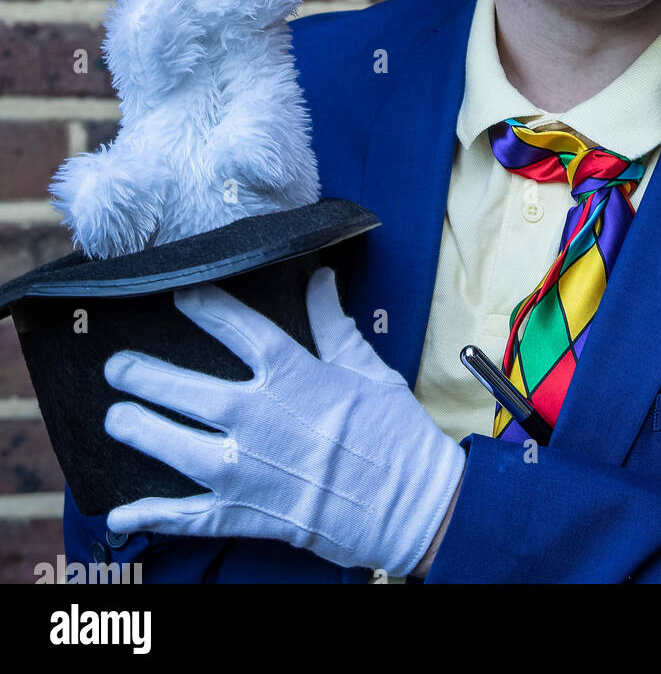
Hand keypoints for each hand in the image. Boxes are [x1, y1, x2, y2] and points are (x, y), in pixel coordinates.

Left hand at [103, 268, 465, 576]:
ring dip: (139, 430)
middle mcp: (257, 417)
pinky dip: (151, 516)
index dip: (204, 306)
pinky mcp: (245, 514)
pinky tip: (119, 513)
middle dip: (145, 375)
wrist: (408, 505)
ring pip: (174, 446)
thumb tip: (322, 279)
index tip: (179, 293)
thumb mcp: (367, 367)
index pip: (236, 327)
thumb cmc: (393, 433)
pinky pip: (187, 517)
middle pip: (186, 388)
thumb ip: (333, 323)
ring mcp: (245, 469)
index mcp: (291, 374)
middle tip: (118, 366)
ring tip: (116, 418)